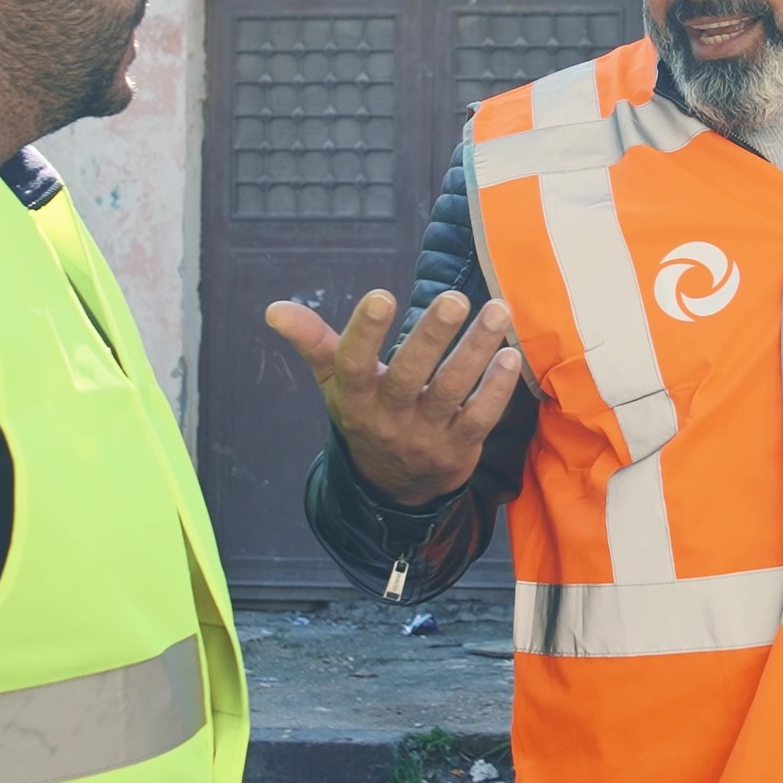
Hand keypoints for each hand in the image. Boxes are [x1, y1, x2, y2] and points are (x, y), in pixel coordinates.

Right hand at [264, 288, 523, 506]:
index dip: (365, 332)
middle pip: (407, 376)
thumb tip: (273, 309)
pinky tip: (509, 355)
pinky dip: (496, 388)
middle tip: (454, 298)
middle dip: (430, 337)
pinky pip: (480, 417)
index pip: (352, 363)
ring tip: (497, 311)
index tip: (382, 295)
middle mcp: (387, 418)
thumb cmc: (367, 413)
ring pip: (450, 391)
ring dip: (475, 351)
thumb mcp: (335, 382)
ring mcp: (424, 436)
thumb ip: (312, 341)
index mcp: (353, 397)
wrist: (394, 486)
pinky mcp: (459, 448)